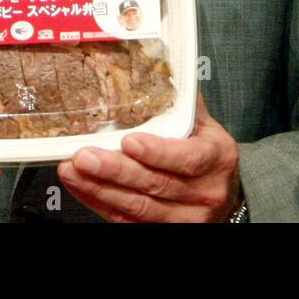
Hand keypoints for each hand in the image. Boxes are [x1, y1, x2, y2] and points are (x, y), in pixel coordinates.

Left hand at [58, 94, 240, 221]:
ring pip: (138, 208)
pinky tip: (83, 187)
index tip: (128, 141)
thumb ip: (183, 103)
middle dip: (115, 171)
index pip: (188, 158)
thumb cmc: (210, 154)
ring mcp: (185, 217)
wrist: (225, 193)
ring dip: (101, 189)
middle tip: (84, 156)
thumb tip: (155, 67)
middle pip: (155, 184)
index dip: (157, 152)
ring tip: (74, 170)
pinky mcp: (165, 231)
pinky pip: (127, 222)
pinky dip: (101, 203)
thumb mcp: (207, 126)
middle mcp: (205, 192)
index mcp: (217, 158)